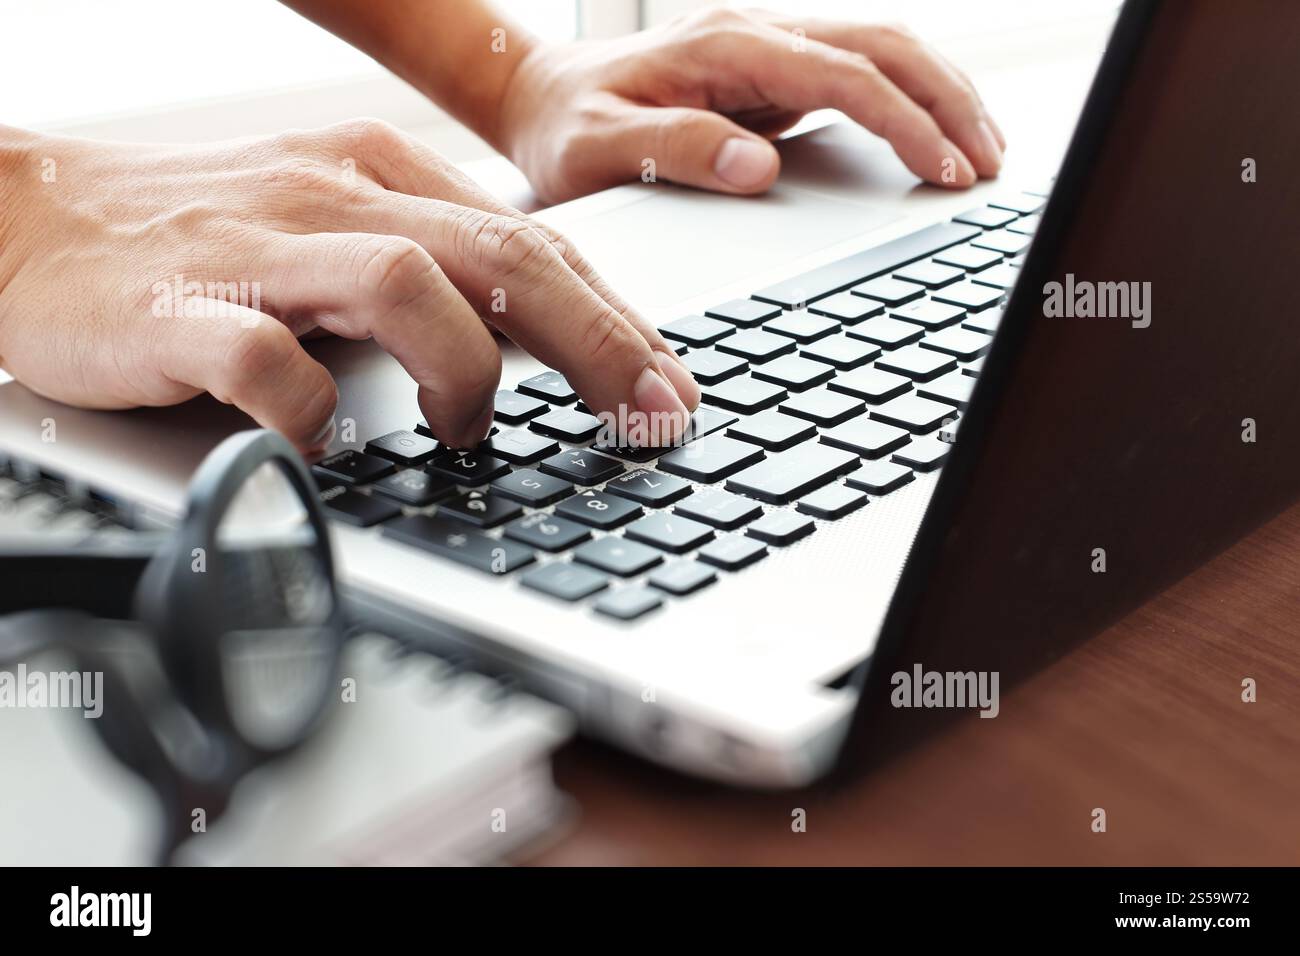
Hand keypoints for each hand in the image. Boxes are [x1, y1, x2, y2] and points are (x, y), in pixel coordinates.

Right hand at [0, 120, 698, 452]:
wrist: (33, 221)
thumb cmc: (206, 240)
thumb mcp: (339, 229)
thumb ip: (433, 275)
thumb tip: (540, 350)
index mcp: (382, 173)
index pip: (532, 238)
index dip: (616, 317)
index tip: (669, 386)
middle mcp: (334, 195)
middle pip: (500, 253)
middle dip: (596, 341)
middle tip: (648, 415)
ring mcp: (257, 247)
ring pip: (402, 283)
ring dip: (463, 370)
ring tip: (468, 429)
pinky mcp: (178, 307)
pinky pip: (264, 357)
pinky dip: (314, 410)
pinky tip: (333, 445)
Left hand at [498, 7, 1004, 203]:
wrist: (537, 95)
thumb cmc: (565, 128)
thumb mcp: (599, 150)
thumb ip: (676, 152)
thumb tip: (761, 167)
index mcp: (724, 49)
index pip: (843, 76)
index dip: (904, 122)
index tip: (945, 169)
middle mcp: (756, 36)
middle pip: (883, 46)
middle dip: (948, 101)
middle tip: (990, 165)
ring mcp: (767, 52)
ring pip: (881, 52)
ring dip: (940, 94)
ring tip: (983, 150)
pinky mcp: (769, 75)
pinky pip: (858, 75)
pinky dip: (908, 101)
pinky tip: (931, 135)